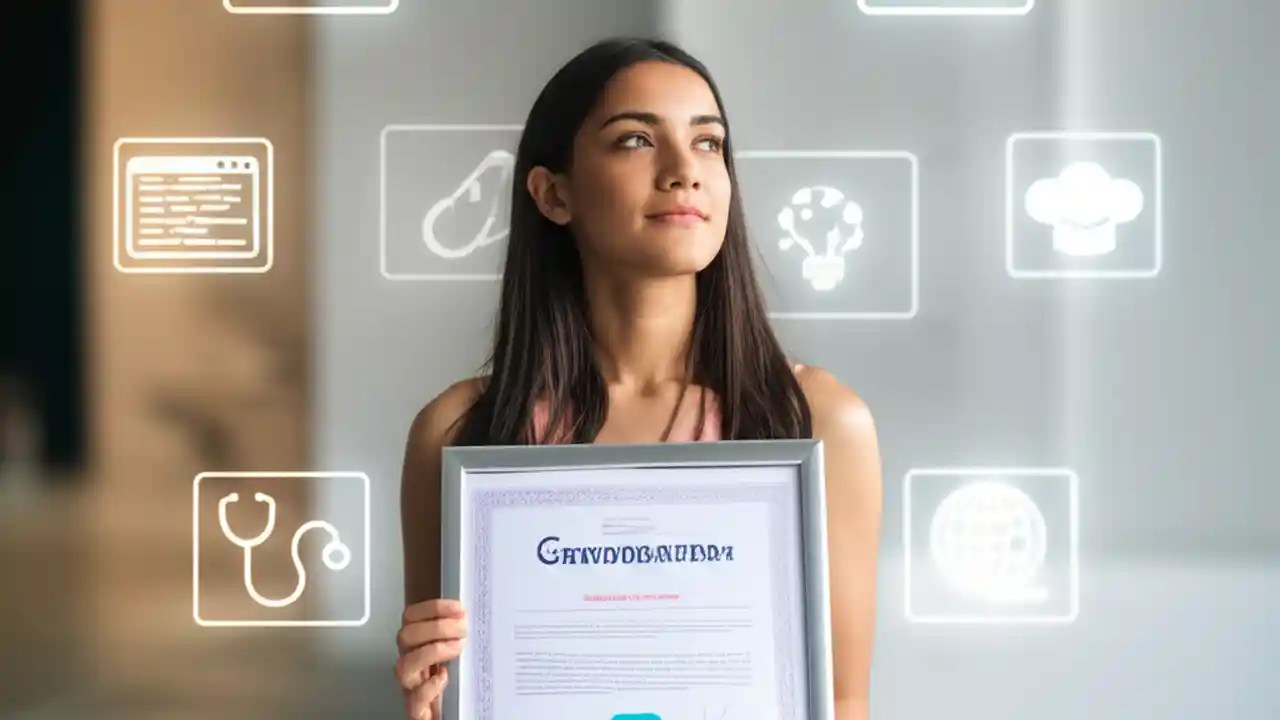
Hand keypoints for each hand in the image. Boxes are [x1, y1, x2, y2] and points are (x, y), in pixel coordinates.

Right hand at [395, 598, 467, 718]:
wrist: (451, 715)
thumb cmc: (454, 687)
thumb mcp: (455, 655)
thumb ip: (458, 636)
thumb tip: (473, 616)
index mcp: (418, 647)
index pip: (412, 618)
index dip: (433, 608)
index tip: (458, 608)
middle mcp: (411, 665)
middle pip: (405, 637)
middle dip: (436, 627)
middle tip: (462, 629)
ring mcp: (412, 687)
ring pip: (404, 666)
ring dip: (432, 651)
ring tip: (456, 648)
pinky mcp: (418, 711)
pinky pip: (415, 700)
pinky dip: (429, 686)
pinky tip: (444, 677)